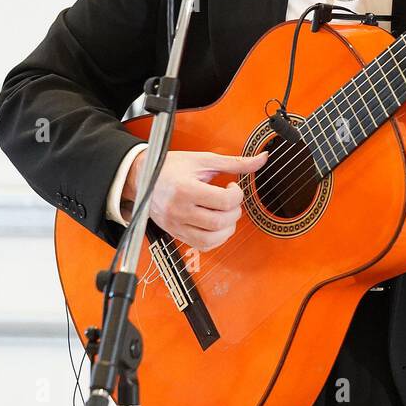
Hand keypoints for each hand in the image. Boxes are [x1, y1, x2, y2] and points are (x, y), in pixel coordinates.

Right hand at [123, 149, 268, 251]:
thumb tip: (262, 159)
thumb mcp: (204, 160)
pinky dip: (216, 239)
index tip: (232, 187)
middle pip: (219, 222)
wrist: (143, 176)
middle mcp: (178, 210)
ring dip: (227, 228)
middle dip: (234, 211)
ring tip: (225, 213)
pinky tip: (217, 224)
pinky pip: (201, 246)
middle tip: (230, 200)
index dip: (237, 194)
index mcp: (185, 189)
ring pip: (211, 239)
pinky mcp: (175, 233)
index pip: (223, 201)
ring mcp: (175, 225)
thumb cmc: (172, 166)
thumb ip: (235, 162)